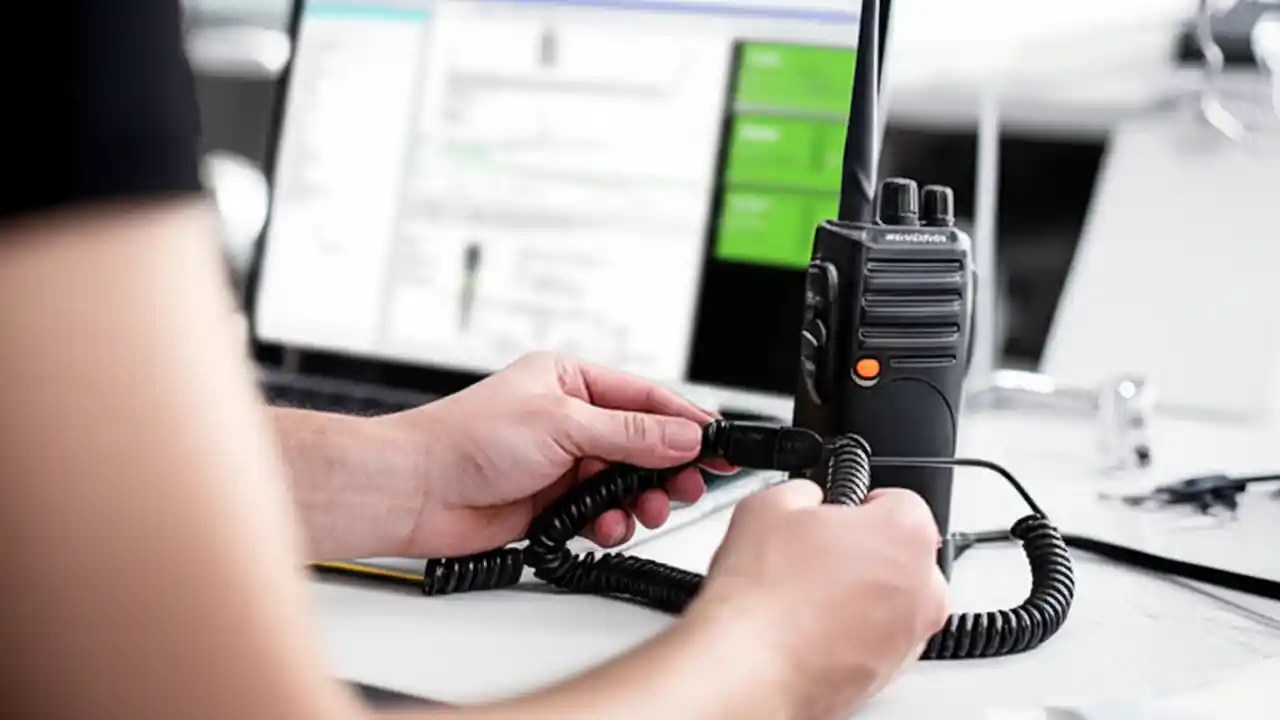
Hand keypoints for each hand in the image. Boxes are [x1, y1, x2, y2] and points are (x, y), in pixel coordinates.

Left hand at [374, 352, 730, 557]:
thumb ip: (629, 434)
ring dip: (639, 500)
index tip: (721, 444)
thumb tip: (683, 435)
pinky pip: (599, 514)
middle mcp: (569, 420)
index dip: (686, 423)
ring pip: (625, 484)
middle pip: (642, 445)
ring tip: (644, 510)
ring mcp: (562, 463)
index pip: (646, 400)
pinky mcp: (552, 503)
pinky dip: (608, 523)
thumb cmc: (467, 439)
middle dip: (667, 468)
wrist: (417, 490)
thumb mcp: (562, 423)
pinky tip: (601, 527)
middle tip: (688, 487)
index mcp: (571, 381)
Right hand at [686, 482, 948, 718]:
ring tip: (803, 595)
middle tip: (815, 553)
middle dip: (862, 551)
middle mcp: (922, 588)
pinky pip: (875, 640)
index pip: (899, 501)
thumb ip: (805, 491)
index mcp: (906, 534)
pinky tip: (805, 627)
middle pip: (901, 554)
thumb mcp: (771, 504)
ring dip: (857, 594)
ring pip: (890, 601)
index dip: (858, 503)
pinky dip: (849, 633)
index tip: (836, 512)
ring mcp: (909, 637)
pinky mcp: (887, 675)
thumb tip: (807, 500)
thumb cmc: (764, 595)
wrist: (749, 668)